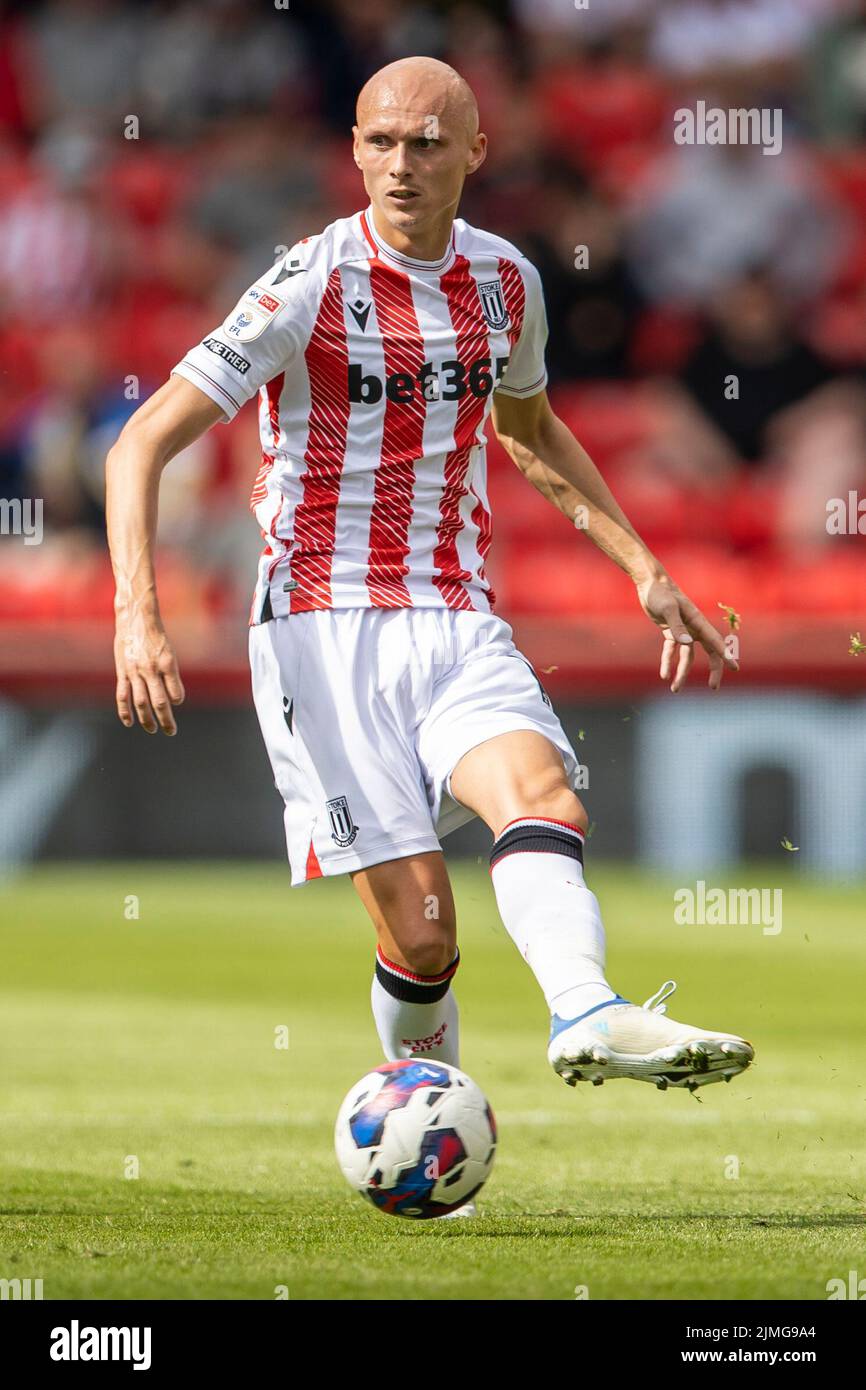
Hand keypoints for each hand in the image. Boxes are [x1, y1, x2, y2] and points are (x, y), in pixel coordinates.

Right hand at [114, 610, 184, 733]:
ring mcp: (135, 672)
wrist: (136, 618)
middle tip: (171, 731)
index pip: (176, 692)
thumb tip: (175, 698)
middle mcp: (152, 669)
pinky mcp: (123, 672)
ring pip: (141, 702)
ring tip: (153, 729)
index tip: (175, 702)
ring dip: (147, 719)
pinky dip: (125, 711)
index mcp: (168, 664)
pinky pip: (123, 695)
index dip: (177, 699)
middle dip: (166, 720)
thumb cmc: (155, 636)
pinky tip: (129, 722)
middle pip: (160, 702)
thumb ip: (170, 674)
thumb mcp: (169, 652)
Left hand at [635, 574, 737, 692]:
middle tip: (714, 687)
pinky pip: (671, 651)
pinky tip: (664, 675)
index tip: (735, 667)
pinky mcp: (670, 631)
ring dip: (682, 673)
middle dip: (713, 670)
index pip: (716, 641)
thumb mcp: (668, 608)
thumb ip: (676, 626)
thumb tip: (686, 644)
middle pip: (709, 652)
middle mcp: (694, 628)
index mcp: (698, 621)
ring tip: (675, 689)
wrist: (649, 583)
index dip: (726, 655)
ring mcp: (683, 630)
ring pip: (687, 657)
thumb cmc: (660, 593)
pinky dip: (668, 662)